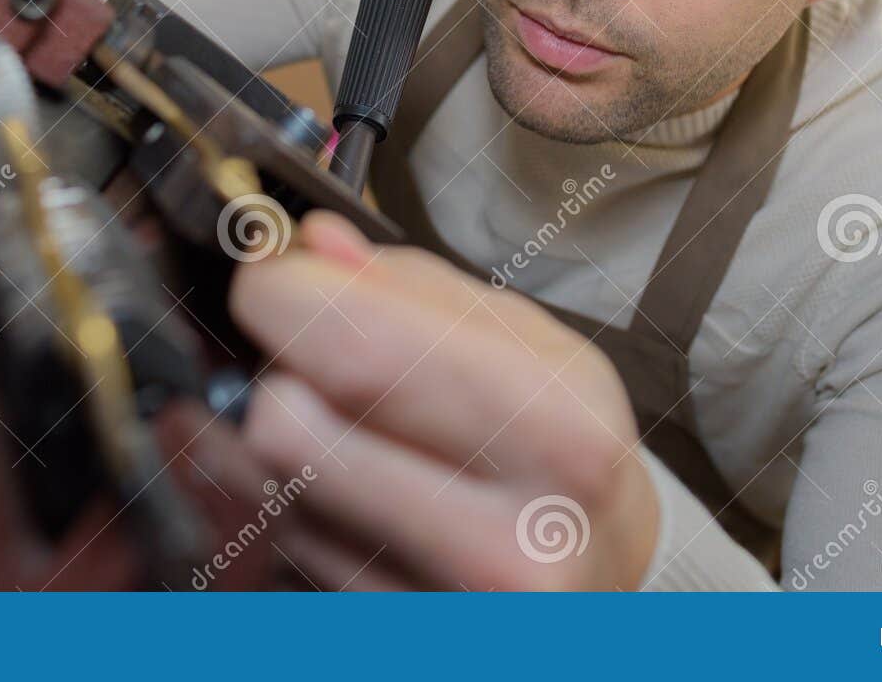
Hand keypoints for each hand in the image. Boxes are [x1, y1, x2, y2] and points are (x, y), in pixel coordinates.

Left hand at [225, 210, 659, 589]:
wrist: (609, 573)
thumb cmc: (565, 444)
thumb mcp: (530, 341)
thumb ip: (411, 284)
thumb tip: (309, 244)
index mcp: (554, 436)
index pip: (356, 349)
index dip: (281, 291)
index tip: (274, 268)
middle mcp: (503, 545)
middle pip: (289, 429)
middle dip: (278, 367)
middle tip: (310, 348)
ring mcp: (440, 615)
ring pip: (273, 487)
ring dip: (283, 435)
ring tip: (349, 422)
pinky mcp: (385, 638)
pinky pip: (283, 546)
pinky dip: (293, 497)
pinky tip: (347, 484)